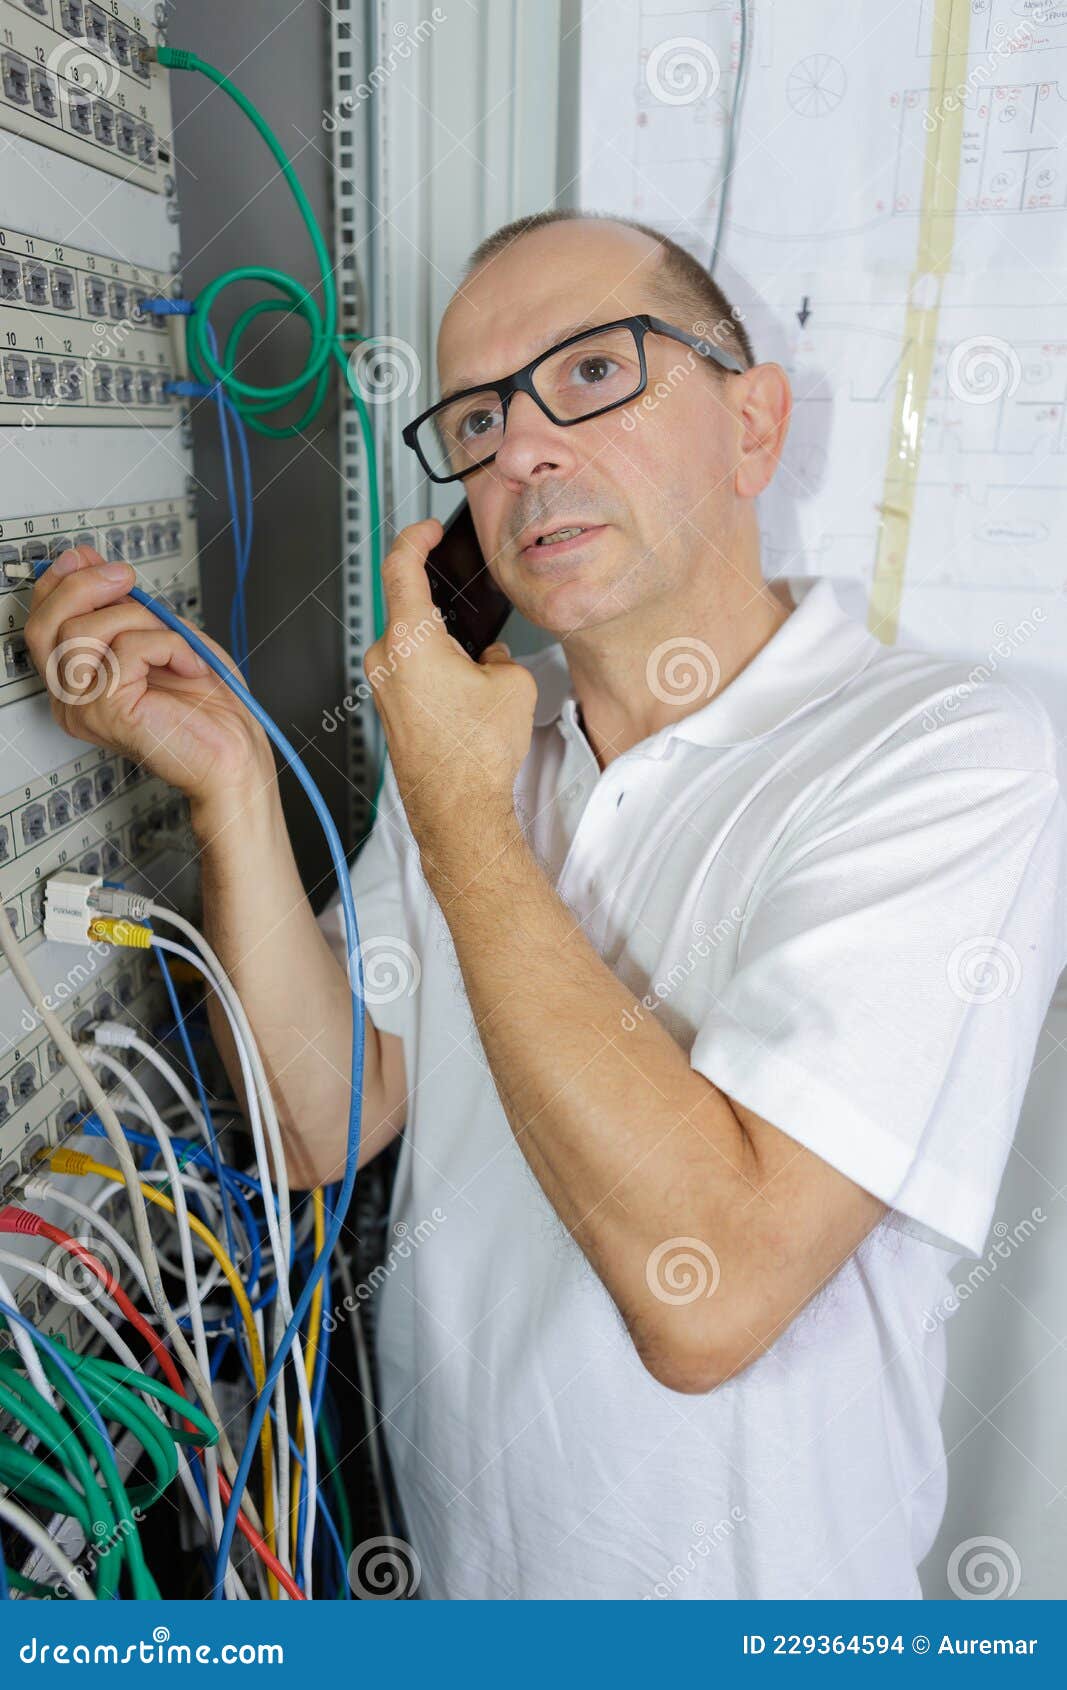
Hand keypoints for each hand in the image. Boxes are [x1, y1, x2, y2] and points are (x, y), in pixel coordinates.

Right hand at [23, 545, 273, 821]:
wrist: (235, 755)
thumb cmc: (207, 708)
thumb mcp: (163, 637)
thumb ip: (126, 607)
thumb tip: (95, 565)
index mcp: (79, 683)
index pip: (41, 625)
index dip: (60, 583)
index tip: (89, 556)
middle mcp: (72, 700)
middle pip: (44, 626)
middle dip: (84, 586)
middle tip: (127, 578)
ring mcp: (84, 707)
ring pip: (83, 630)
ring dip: (139, 620)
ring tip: (174, 642)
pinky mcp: (107, 710)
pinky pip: (128, 648)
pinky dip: (168, 645)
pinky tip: (188, 666)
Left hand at [365, 519, 536, 864]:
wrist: (458, 807)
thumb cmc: (474, 754)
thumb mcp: (511, 684)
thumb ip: (498, 655)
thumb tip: (490, 659)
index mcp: (410, 639)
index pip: (400, 565)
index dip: (416, 537)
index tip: (427, 530)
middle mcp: (386, 660)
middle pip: (408, 609)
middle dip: (443, 607)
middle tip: (470, 608)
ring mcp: (382, 688)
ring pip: (411, 645)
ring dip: (441, 645)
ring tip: (476, 668)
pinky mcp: (389, 712)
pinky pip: (409, 674)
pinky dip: (434, 671)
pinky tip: (463, 693)